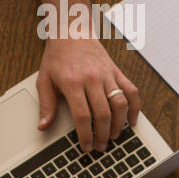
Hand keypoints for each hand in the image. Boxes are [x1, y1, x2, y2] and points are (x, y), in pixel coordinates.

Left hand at [36, 36, 140, 152]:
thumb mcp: (44, 80)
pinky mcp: (116, 72)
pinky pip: (131, 91)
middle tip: (100, 146)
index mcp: (73, 82)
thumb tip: (43, 126)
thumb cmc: (57, 56)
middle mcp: (92, 79)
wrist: (72, 31)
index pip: (83, 116)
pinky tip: (131, 120)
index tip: (86, 146)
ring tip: (114, 136)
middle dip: (103, 135)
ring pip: (120, 104)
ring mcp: (107, 75)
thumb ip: (46, 105)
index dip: (86, 135)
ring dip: (119, 124)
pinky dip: (135, 108)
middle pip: (103, 114)